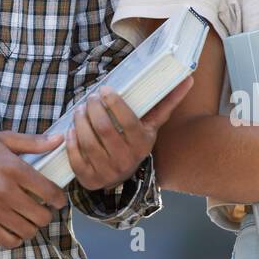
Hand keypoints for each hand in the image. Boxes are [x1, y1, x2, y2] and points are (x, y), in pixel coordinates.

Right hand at [0, 132, 68, 248]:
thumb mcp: (3, 140)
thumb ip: (32, 142)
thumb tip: (58, 140)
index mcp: (13, 169)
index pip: (49, 191)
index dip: (59, 199)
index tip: (59, 200)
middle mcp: (5, 192)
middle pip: (41, 216)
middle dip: (47, 214)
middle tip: (43, 209)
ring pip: (28, 231)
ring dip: (32, 226)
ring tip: (29, 219)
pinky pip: (9, 241)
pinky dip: (16, 237)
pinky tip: (14, 227)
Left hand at [66, 77, 192, 191]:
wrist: (123, 176)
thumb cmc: (134, 141)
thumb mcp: (150, 125)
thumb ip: (166, 102)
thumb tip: (188, 79)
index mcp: (142, 144)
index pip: (127, 121)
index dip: (113, 103)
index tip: (104, 90)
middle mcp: (126, 160)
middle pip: (103, 129)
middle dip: (92, 109)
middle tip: (89, 98)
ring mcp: (107, 172)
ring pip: (88, 142)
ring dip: (79, 121)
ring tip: (79, 110)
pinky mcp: (90, 180)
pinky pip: (75, 159)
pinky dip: (70, 142)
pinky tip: (71, 130)